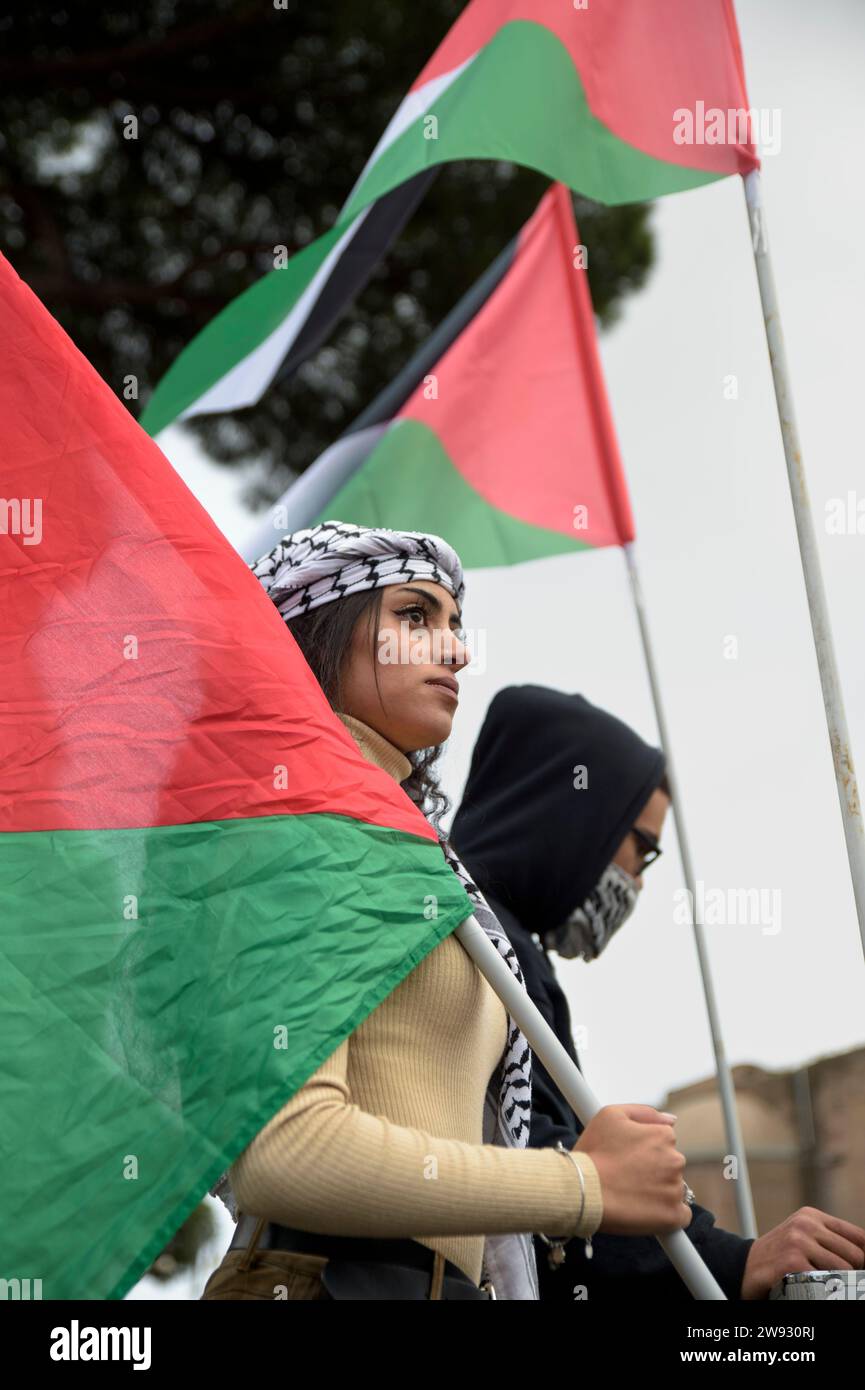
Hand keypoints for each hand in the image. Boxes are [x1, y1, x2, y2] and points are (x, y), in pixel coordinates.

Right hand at [574, 1103, 691, 1235]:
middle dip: (653, 1170)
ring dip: (659, 1192)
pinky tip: (646, 1212)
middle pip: (670, 1165)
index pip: (664, 1141)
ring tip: (630, 1195)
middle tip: (626, 1177)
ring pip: (674, 1189)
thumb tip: (671, 1120)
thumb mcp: (610, 1115)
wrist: (581, 1190)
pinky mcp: (673, 1216)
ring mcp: (676, 1189)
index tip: (627, 1159)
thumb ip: (644, 1112)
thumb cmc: (592, 1153)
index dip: (644, 1150)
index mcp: (663, 1135)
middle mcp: (675, 1160)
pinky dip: (667, 1215)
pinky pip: (680, 1215)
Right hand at [741, 1208, 864, 1298]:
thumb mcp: (804, 1239)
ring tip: (825, 1286)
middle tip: (843, 1283)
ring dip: (839, 1284)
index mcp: (812, 1216)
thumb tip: (864, 1258)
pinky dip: (825, 1291)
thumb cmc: (779, 1257)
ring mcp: (798, 1241)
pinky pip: (826, 1281)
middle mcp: (806, 1224)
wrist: (743, 1266)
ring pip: (844, 1270)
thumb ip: (830, 1242)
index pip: (858, 1236)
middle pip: (855, 1255)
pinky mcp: (792, 1261)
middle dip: (855, 1274)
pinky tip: (813, 1290)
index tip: (862, 1270)